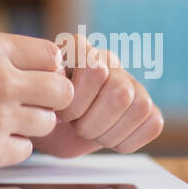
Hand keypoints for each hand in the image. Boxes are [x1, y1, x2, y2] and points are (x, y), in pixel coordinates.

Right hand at [0, 31, 73, 178]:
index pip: (50, 53)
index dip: (45, 65)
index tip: (37, 73)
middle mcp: (4, 81)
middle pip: (61, 90)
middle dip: (48, 95)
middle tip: (30, 100)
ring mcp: (1, 119)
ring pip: (47, 123)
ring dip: (30, 122)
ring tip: (2, 121)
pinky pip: (23, 150)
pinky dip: (11, 147)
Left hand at [31, 34, 163, 156]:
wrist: (49, 130)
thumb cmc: (39, 109)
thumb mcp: (34, 95)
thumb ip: (45, 83)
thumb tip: (60, 76)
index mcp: (80, 48)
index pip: (94, 68)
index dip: (77, 99)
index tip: (62, 112)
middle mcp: (108, 60)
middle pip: (119, 91)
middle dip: (93, 121)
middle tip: (76, 126)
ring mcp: (131, 83)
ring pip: (139, 106)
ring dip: (109, 132)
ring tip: (90, 132)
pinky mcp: (147, 109)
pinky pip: (153, 123)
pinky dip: (128, 140)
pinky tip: (108, 138)